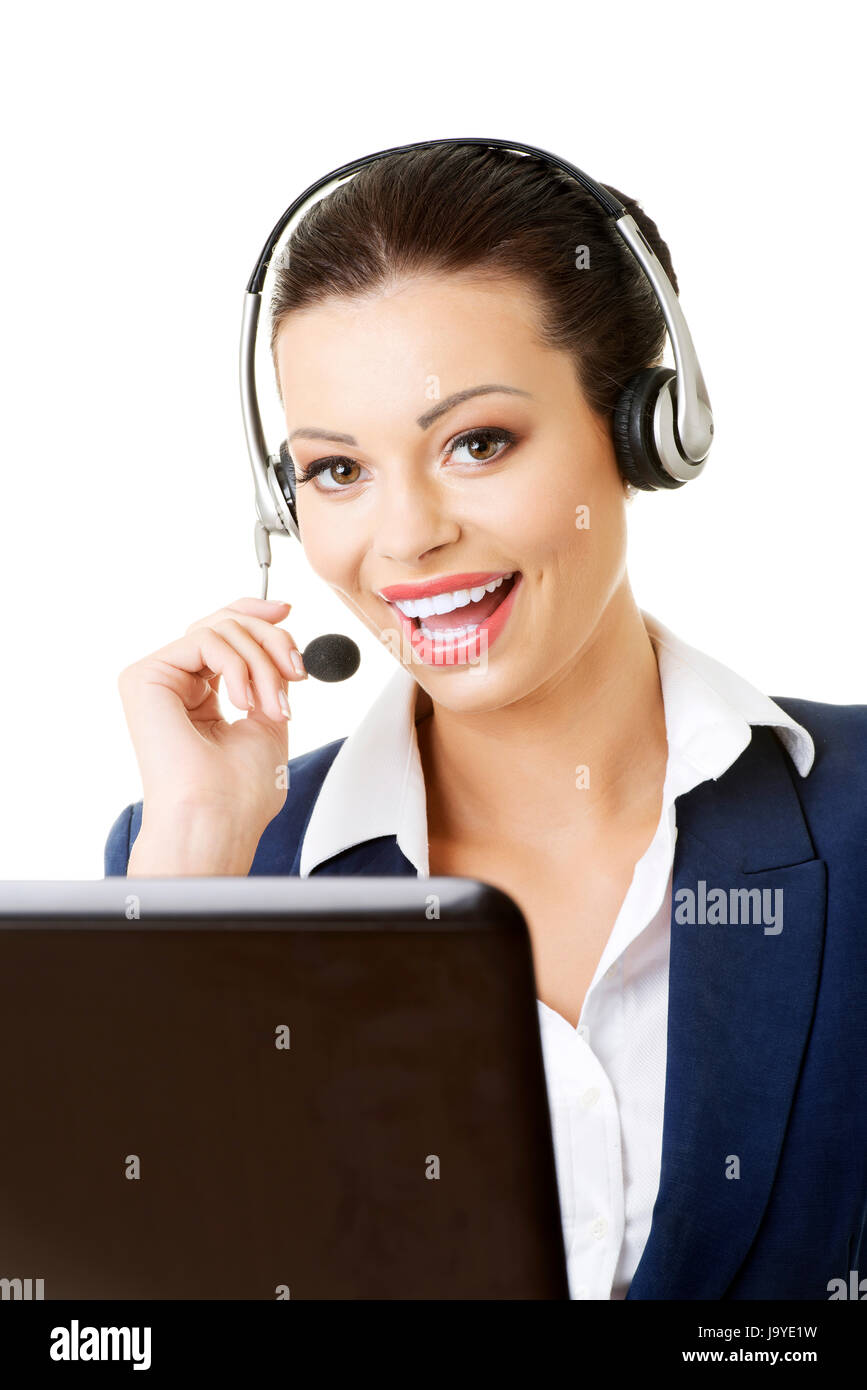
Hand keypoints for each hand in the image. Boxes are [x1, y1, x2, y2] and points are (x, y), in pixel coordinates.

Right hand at [117, 596, 305, 871]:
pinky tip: (244, 702)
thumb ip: (269, 675)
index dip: (256, 616)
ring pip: (221, 629)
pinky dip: (239, 665)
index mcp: (197, 695)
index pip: (222, 634)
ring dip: (262, 664)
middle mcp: (174, 683)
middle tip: (296, 673)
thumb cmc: (240, 792)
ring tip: (273, 706)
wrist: (217, 819)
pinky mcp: (144, 676)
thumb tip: (279, 634)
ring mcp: (156, 678)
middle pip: (224, 623)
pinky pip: (206, 640)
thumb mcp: (269, 718)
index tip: (289, 614)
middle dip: (270, 641)